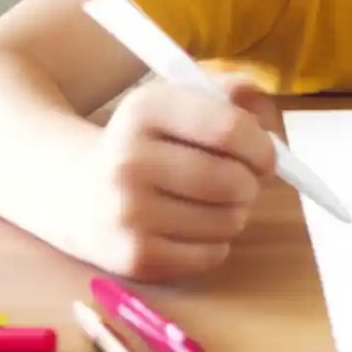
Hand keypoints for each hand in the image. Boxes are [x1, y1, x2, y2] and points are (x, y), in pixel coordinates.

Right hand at [72, 76, 278, 281]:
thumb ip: (238, 94)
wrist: (80, 190)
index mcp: (145, 109)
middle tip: (241, 181)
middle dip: (251, 183)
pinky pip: (212, 255)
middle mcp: (128, 160)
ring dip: (236, 212)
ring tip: (212, 201)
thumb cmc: (155, 140)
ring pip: (229, 220)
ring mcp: (127, 213)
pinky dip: (218, 243)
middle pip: (232, 181)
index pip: (229, 129)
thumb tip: (271, 130)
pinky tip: (194, 226)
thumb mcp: (186, 98)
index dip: (261, 146)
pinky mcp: (134, 257)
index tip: (264, 155)